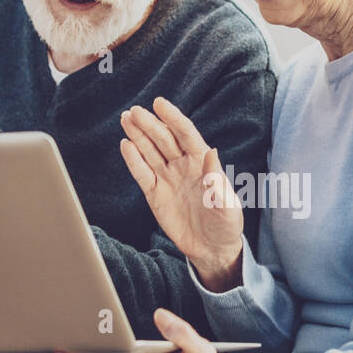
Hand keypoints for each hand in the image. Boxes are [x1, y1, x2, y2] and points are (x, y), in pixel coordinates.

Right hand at [120, 97, 243, 290]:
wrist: (212, 249)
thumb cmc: (226, 225)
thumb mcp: (227, 205)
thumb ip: (217, 180)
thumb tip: (212, 152)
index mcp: (203, 162)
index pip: (185, 134)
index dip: (173, 118)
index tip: (160, 103)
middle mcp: (183, 165)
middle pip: (164, 139)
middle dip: (150, 124)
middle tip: (135, 111)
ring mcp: (168, 178)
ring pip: (150, 151)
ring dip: (138, 135)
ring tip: (126, 118)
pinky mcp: (155, 194)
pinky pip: (142, 174)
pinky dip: (133, 160)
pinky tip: (125, 145)